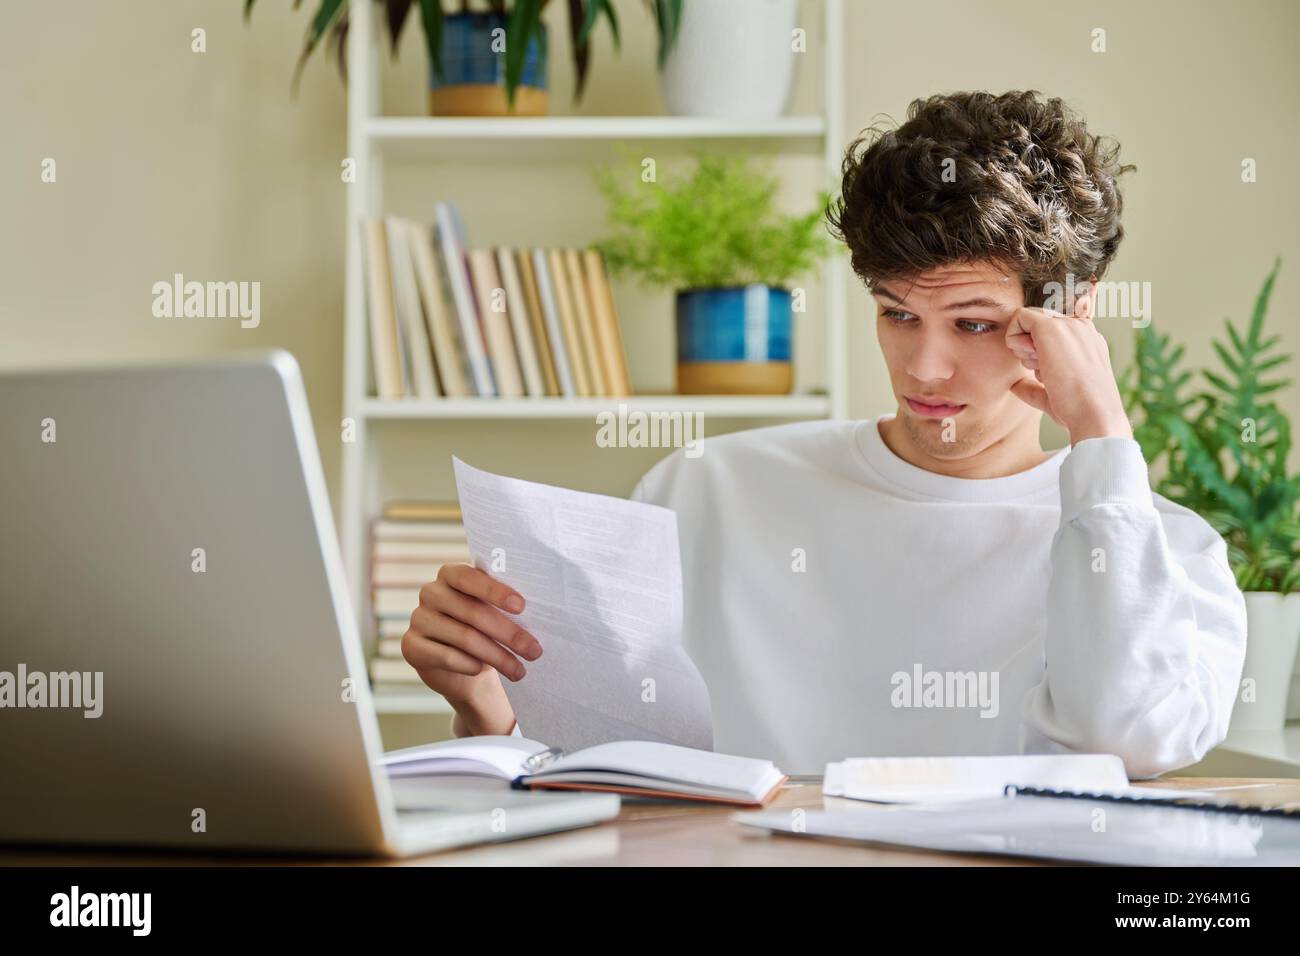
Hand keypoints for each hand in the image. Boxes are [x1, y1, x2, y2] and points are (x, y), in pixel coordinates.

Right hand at [401, 563, 539, 736]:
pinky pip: (446, 656)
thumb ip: (505, 603)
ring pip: (464, 637)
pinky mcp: (411, 646)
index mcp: (450, 574)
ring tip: (519, 670)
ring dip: (497, 656)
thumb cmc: (485, 630)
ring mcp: (418, 619)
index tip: (521, 607)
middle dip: (508, 633)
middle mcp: (430, 593)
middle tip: (534, 651)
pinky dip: (470, 665)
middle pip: (472, 612)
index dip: (495, 591)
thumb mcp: (494, 611)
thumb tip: (541, 607)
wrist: (461, 665)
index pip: (469, 577)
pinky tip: (483, 671)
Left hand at [1005, 288, 1132, 444]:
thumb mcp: (1054, 396)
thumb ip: (1035, 388)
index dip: (1085, 296)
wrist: (1094, 414)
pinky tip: (1030, 357)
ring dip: (1025, 346)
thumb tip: (1015, 386)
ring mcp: (1068, 325)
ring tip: (1042, 368)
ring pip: (1030, 319)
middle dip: (1031, 345)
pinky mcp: (1052, 328)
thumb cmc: (1078, 410)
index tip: (1092, 283)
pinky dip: (1015, 339)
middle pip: (1041, 321)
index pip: (1083, 307)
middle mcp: (1080, 328)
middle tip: (1042, 368)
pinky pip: (1020, 318)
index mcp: (1087, 339)